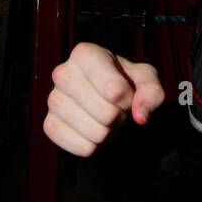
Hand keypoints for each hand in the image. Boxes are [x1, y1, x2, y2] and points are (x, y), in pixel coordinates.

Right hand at [44, 42, 165, 156]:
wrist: (105, 98)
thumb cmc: (125, 82)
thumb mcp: (146, 79)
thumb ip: (151, 91)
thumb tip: (140, 116)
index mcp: (84, 54)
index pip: (114, 89)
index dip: (129, 98)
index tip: (126, 93)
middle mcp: (63, 73)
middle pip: (106, 113)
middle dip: (120, 117)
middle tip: (117, 108)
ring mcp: (53, 99)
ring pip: (95, 132)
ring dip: (109, 132)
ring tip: (105, 118)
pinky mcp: (49, 124)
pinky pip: (82, 147)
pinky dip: (96, 145)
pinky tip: (93, 130)